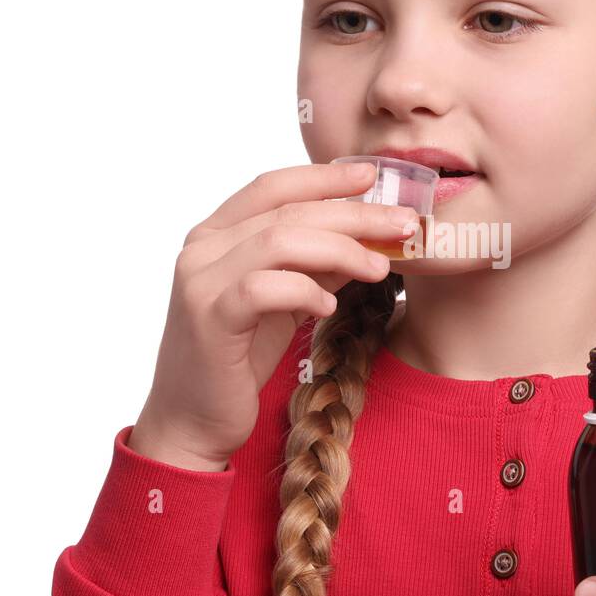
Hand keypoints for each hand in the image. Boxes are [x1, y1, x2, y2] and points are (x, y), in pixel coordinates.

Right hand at [128, 161, 417, 468]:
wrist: (193, 420)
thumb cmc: (238, 358)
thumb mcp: (283, 301)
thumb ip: (314, 265)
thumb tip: (367, 236)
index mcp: (215, 235)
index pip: (273, 187)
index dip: (324, 177)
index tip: (372, 175)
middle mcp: (202, 249)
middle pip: (288, 212)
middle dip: (353, 214)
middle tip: (402, 223)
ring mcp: (201, 280)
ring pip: (280, 241)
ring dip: (341, 250)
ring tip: (380, 267)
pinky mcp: (209, 317)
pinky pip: (265, 288)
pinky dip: (305, 290)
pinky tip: (329, 306)